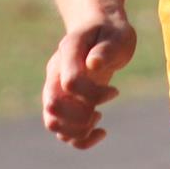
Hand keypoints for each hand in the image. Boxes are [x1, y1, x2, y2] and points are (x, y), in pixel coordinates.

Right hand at [40, 19, 134, 149]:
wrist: (100, 29)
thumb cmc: (111, 32)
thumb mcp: (117, 35)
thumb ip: (106, 49)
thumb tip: (94, 65)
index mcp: (67, 53)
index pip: (70, 83)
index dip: (93, 94)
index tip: (114, 92)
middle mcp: (56, 73)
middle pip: (53, 106)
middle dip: (81, 117)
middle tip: (100, 110)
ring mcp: (56, 89)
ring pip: (52, 122)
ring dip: (77, 130)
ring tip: (98, 119)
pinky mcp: (64, 103)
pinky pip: (61, 131)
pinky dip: (79, 139)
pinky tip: (101, 131)